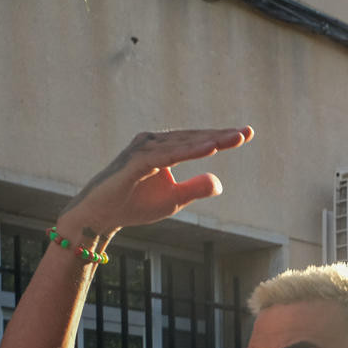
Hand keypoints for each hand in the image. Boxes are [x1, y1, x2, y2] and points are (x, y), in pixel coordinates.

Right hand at [54, 128, 253, 242]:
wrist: (100, 215)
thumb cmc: (134, 204)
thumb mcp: (173, 200)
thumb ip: (195, 188)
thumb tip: (219, 182)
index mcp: (163, 148)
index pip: (198, 141)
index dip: (222, 137)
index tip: (247, 134)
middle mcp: (153, 142)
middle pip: (193, 137)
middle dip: (220, 135)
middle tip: (246, 132)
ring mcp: (143, 149)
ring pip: (182, 143)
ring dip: (208, 140)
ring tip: (233, 139)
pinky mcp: (135, 162)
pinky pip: (167, 155)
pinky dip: (188, 151)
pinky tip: (209, 148)